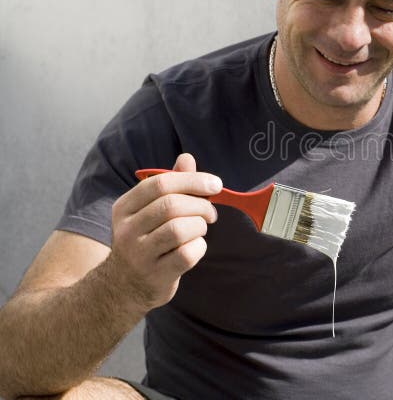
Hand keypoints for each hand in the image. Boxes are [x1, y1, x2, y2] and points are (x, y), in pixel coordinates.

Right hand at [106, 153, 221, 310]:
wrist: (124, 286)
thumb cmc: (146, 240)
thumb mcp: (149, 211)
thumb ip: (170, 184)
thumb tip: (187, 158)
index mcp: (124, 207)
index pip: (160, 183)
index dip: (193, 180)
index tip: (215, 185)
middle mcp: (127, 230)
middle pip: (171, 205)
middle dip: (200, 205)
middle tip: (211, 213)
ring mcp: (139, 255)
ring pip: (180, 229)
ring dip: (200, 226)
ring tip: (201, 229)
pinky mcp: (155, 275)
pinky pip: (187, 254)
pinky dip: (200, 247)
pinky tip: (195, 247)